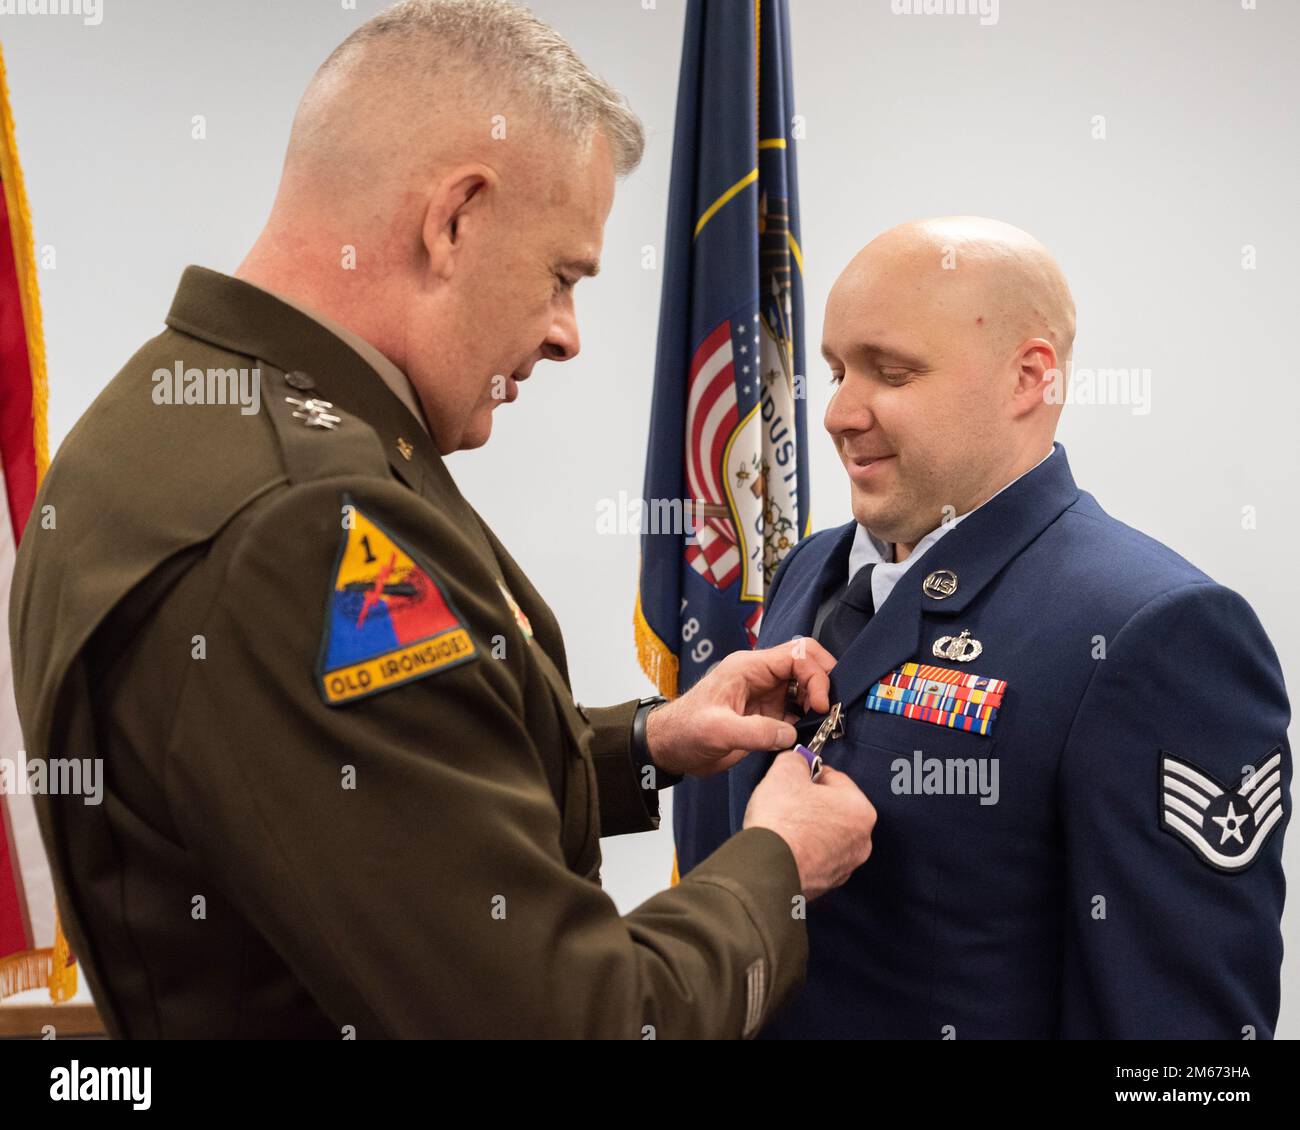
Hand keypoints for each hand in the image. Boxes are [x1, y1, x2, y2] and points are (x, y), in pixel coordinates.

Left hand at [645, 637, 834, 777]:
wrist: (669, 747)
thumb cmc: (685, 731)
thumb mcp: (717, 731)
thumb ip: (755, 732)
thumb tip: (790, 734)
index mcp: (748, 667)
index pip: (796, 654)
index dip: (816, 676)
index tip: (820, 705)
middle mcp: (759, 675)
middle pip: (805, 663)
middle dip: (823, 683)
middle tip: (828, 711)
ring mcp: (764, 693)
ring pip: (804, 685)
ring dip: (818, 700)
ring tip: (823, 723)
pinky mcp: (766, 713)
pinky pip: (796, 707)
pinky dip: (809, 717)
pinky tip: (811, 731)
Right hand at [743, 750, 875, 899]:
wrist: (766, 869)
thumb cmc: (781, 825)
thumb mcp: (785, 771)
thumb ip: (796, 759)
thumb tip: (796, 760)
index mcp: (860, 810)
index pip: (835, 778)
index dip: (810, 774)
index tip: (796, 777)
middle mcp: (861, 841)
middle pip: (833, 808)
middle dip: (810, 802)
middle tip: (787, 800)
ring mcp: (844, 866)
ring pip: (825, 834)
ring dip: (807, 827)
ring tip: (783, 825)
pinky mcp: (826, 883)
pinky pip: (815, 857)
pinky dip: (802, 850)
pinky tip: (785, 845)